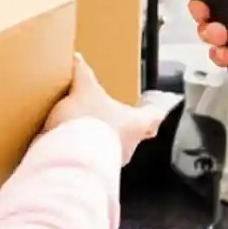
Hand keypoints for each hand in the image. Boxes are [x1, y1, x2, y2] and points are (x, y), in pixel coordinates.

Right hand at [45, 55, 167, 163]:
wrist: (67, 157)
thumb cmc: (87, 122)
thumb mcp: (84, 90)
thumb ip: (82, 74)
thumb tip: (78, 59)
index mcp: (136, 123)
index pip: (155, 116)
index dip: (156, 109)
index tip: (159, 106)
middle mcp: (130, 144)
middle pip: (136, 132)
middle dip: (126, 124)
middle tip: (118, 114)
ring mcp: (113, 160)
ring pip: (115, 145)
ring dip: (105, 137)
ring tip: (91, 125)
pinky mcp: (94, 169)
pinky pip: (95, 157)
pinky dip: (89, 148)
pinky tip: (75, 141)